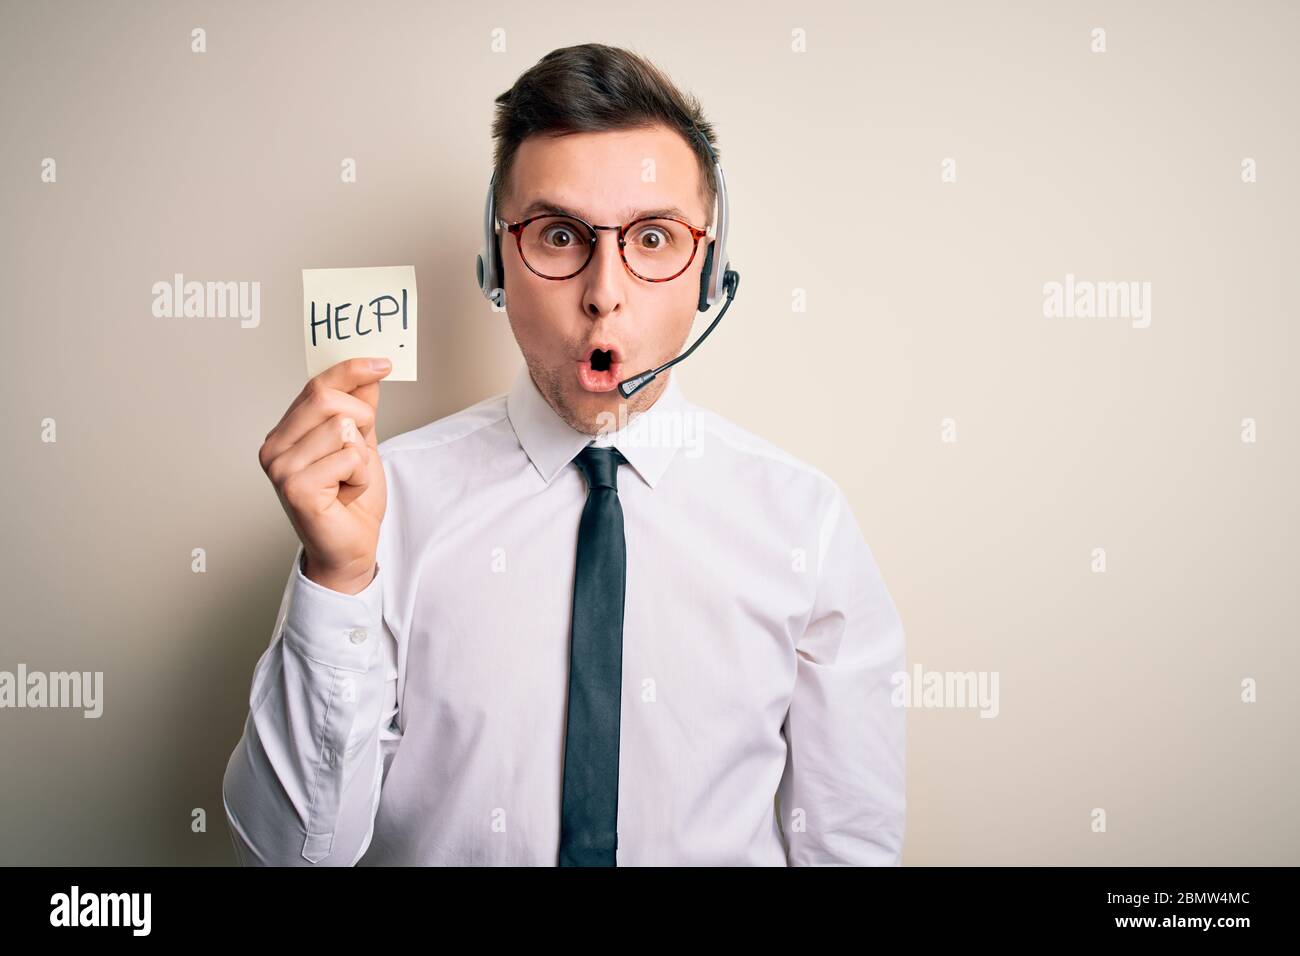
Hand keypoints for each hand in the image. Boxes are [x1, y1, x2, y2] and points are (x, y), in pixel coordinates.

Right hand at [259, 357, 391, 593]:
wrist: (351, 549)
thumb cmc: (350, 501)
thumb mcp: (360, 444)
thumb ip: (359, 408)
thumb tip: (369, 370)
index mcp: (284, 433)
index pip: (316, 385)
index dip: (350, 369)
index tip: (383, 362)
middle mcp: (274, 448)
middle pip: (328, 399)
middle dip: (360, 419)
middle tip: (363, 447)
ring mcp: (281, 468)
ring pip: (342, 429)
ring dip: (361, 456)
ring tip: (348, 480)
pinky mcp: (296, 488)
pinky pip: (348, 458)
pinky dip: (360, 476)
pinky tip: (346, 494)